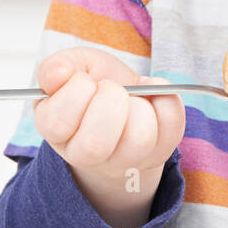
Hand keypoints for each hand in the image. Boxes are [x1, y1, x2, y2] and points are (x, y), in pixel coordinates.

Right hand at [33, 46, 184, 186]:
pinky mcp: (157, 155)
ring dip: (140, 105)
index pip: (57, 121)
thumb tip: (58, 73)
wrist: (125, 99)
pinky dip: (167, 102)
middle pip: (95, 144)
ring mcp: (124, 161)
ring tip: (133, 96)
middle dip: (110, 101)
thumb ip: (58, 65)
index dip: (77, 91)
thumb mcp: (73, 66)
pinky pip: (171, 131)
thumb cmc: (95, 83)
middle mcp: (85, 155)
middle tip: (112, 88)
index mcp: (56, 132)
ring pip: (138, 141)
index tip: (85, 79)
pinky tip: (153, 95)